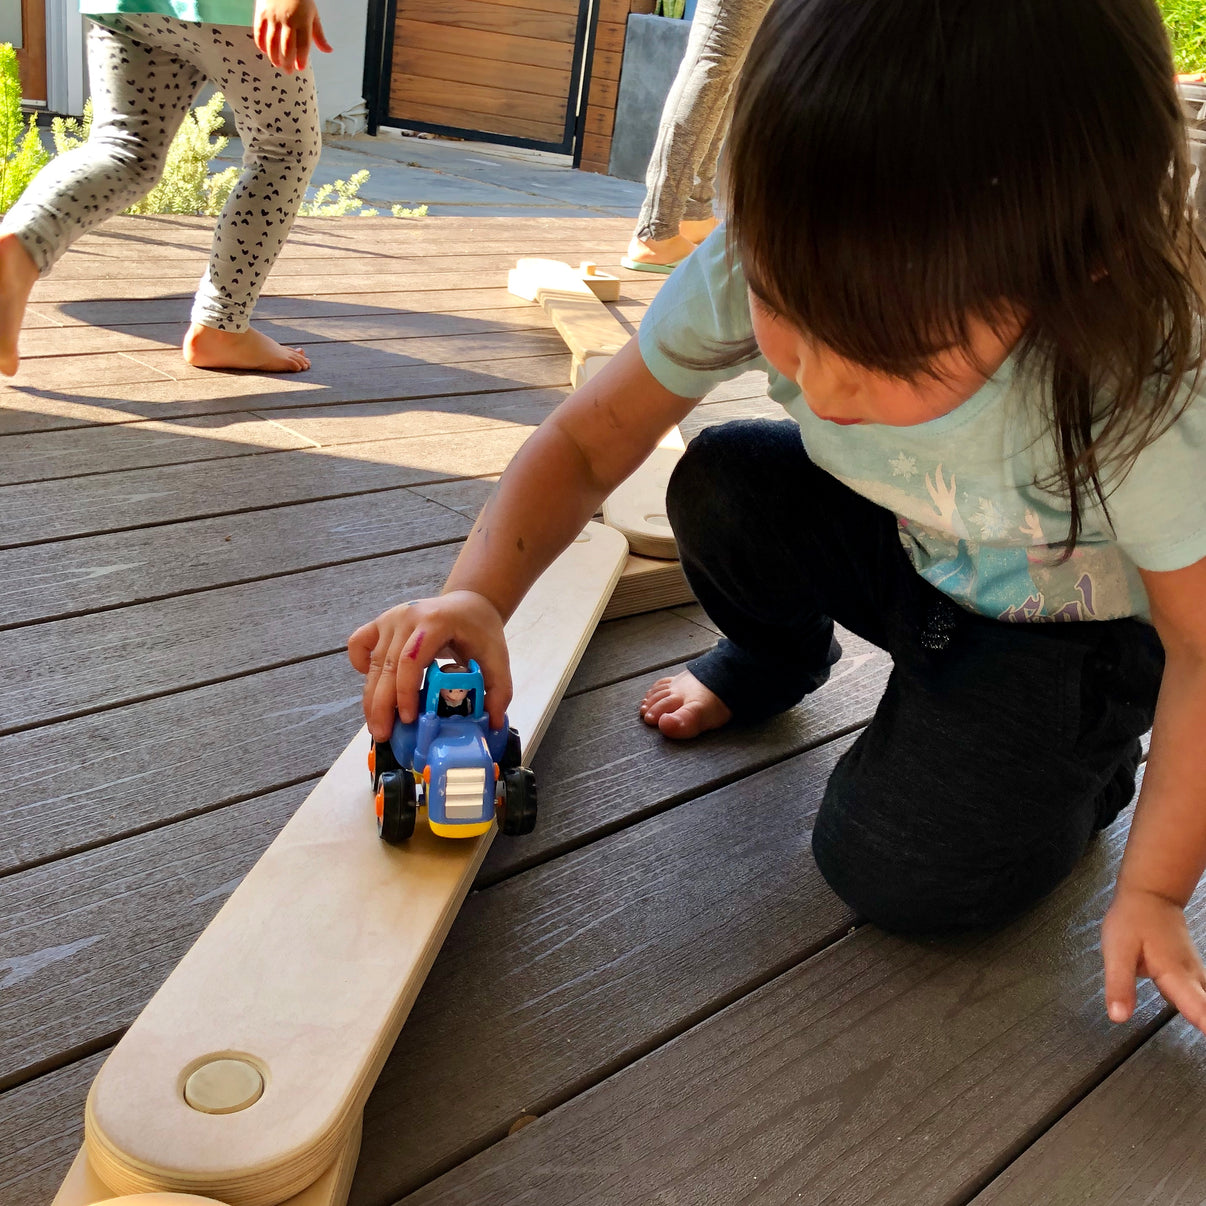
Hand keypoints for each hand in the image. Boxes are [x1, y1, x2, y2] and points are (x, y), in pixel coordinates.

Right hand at [254, 0, 332, 72]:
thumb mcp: (313, 15)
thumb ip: (319, 35)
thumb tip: (328, 50)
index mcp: (303, 22)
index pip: (303, 45)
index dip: (301, 58)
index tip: (300, 67)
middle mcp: (288, 20)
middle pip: (287, 46)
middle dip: (288, 61)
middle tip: (288, 71)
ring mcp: (273, 16)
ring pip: (272, 41)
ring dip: (274, 55)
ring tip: (277, 64)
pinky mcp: (261, 12)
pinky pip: (259, 30)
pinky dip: (261, 43)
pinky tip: (264, 51)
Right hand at [347, 591, 511, 739]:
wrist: (467, 604)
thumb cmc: (479, 630)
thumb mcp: (497, 657)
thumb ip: (499, 690)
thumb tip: (492, 722)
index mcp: (436, 621)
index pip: (411, 660)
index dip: (406, 691)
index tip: (407, 719)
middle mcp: (407, 617)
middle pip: (387, 665)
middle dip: (382, 704)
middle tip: (383, 734)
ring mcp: (390, 619)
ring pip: (372, 663)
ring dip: (371, 697)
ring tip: (378, 726)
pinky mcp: (380, 623)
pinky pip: (358, 645)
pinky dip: (360, 667)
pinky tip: (372, 686)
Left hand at [1101, 884, 1205, 1031]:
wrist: (1151, 896)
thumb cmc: (1132, 921)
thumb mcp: (1117, 952)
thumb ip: (1119, 984)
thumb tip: (1118, 1017)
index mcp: (1175, 974)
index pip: (1197, 1006)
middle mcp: (1193, 977)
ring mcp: (1195, 974)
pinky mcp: (1192, 972)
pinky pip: (1202, 995)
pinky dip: (1204, 1007)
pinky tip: (1203, 1018)